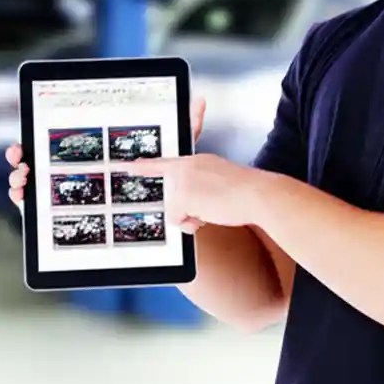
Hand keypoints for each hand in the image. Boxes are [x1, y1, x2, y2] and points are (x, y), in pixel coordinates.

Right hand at [6, 97, 207, 209]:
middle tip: (20, 156)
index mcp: (89, 153)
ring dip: (18, 179)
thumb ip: (185, 129)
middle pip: (37, 158)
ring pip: (31, 183)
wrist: (161, 221)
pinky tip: (25, 197)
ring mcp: (63, 194)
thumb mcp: (174, 156)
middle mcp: (70, 171)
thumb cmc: (162, 182)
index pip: (56, 140)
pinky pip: (36, 210)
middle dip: (19, 155)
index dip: (36, 137)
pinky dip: (24, 202)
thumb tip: (199, 100)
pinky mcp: (61, 217)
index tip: (26, 139)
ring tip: (22, 179)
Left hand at [122, 152, 267, 233]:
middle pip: (171, 195)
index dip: (144, 166)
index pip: (165, 162)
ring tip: (213, 209)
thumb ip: (202, 187)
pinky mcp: (183, 194)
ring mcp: (183, 179)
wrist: (257, 193)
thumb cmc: (245, 191)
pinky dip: (192, 223)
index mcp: (197, 161)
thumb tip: (191, 209)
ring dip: (192, 216)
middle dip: (186, 209)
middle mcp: (187, 166)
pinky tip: (208, 214)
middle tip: (208, 208)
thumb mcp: (220, 181)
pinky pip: (178, 218)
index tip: (126, 166)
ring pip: (175, 208)